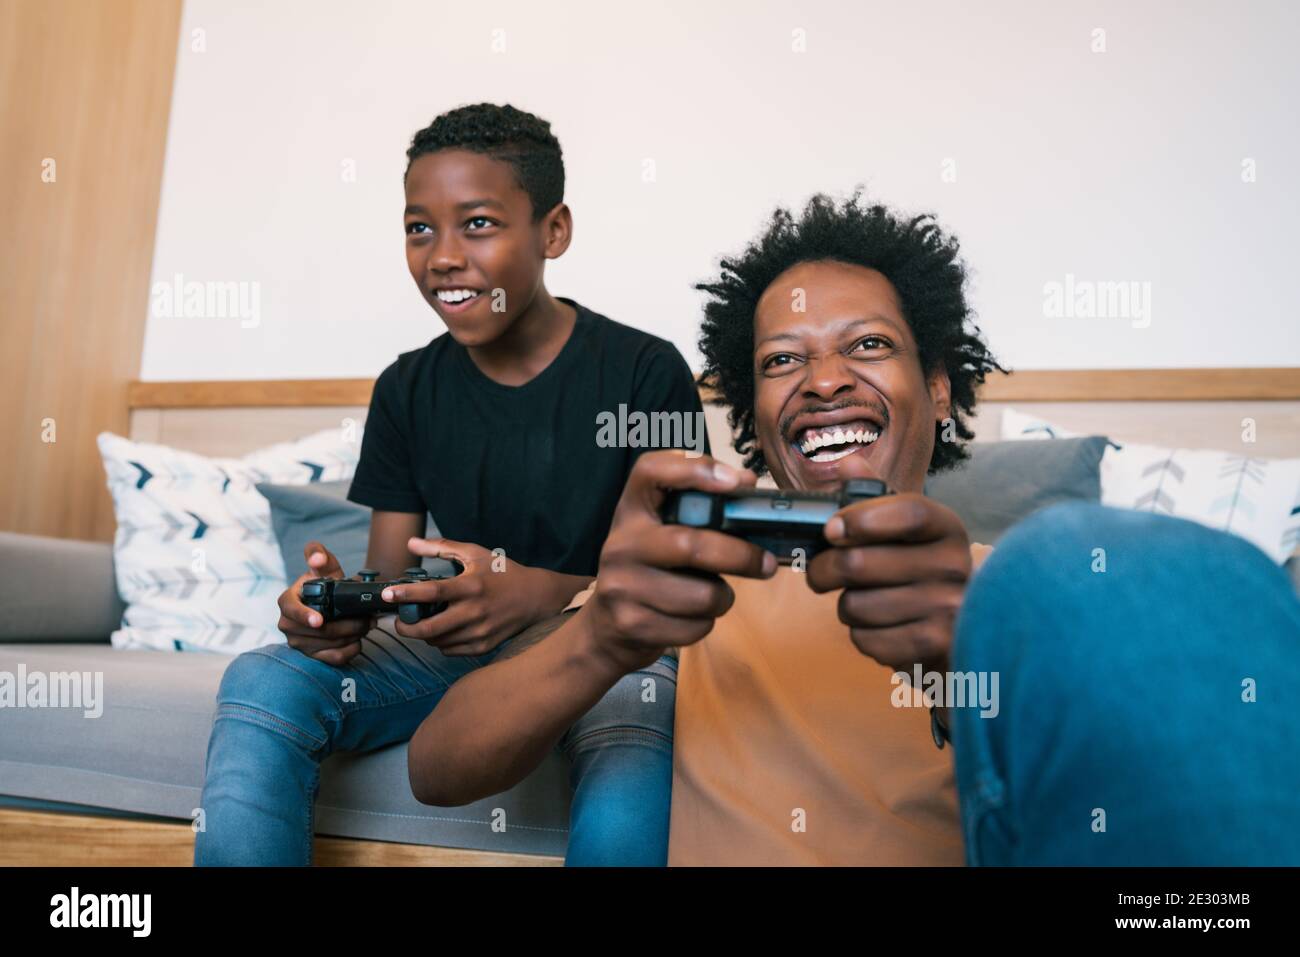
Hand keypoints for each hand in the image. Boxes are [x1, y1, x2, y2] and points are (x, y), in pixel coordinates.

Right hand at [277, 541, 373, 666]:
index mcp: (287, 601)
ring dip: (352, 636)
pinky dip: (350, 651)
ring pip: (329, 644)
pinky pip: (333, 658)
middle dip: (346, 626)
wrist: (333, 603)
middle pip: (318, 631)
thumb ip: (319, 554)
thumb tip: (317, 559)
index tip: (320, 620)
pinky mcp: (312, 656)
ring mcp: (299, 642)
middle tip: (367, 620)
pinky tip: (358, 641)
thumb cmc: (326, 584)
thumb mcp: (325, 567)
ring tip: (366, 626)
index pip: (292, 611)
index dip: (304, 616)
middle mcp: (288, 624)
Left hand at [381, 538, 559, 655]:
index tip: (387, 595)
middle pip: (429, 629)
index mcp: (470, 586)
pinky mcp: (484, 646)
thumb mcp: (475, 553)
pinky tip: (444, 631)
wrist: (536, 597)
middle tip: (399, 622)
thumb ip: (442, 547)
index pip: (431, 592)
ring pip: (438, 642)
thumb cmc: (504, 572)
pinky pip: (451, 651)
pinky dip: (441, 643)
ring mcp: (480, 632)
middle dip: (406, 628)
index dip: (405, 594)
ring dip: (424, 635)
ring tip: (424, 623)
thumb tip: (411, 543)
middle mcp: (474, 611)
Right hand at [581, 450, 776, 674]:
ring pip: (702, 595)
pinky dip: (705, 623)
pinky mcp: (632, 624)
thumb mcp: (663, 532)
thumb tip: (748, 484)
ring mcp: (622, 586)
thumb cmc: (651, 570)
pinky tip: (689, 617)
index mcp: (632, 510)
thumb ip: (701, 508)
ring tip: (714, 595)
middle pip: (691, 545)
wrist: (606, 628)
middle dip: (740, 556)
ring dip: (722, 597)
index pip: (651, 470)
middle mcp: (621, 543)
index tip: (735, 481)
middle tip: (767, 563)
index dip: (695, 468)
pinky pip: (696, 626)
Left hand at [806, 459, 970, 673]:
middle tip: (819, 573)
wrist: (962, 636)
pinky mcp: (936, 648)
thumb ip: (875, 497)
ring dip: (845, 607)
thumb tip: (848, 463)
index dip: (861, 518)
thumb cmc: (920, 575)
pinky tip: (880, 629)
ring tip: (861, 603)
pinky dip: (861, 636)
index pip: (909, 512)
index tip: (830, 529)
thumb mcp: (906, 532)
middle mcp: (956, 565)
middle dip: (823, 570)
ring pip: (857, 606)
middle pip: (861, 564)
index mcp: (947, 527)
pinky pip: (867, 640)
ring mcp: (950, 609)